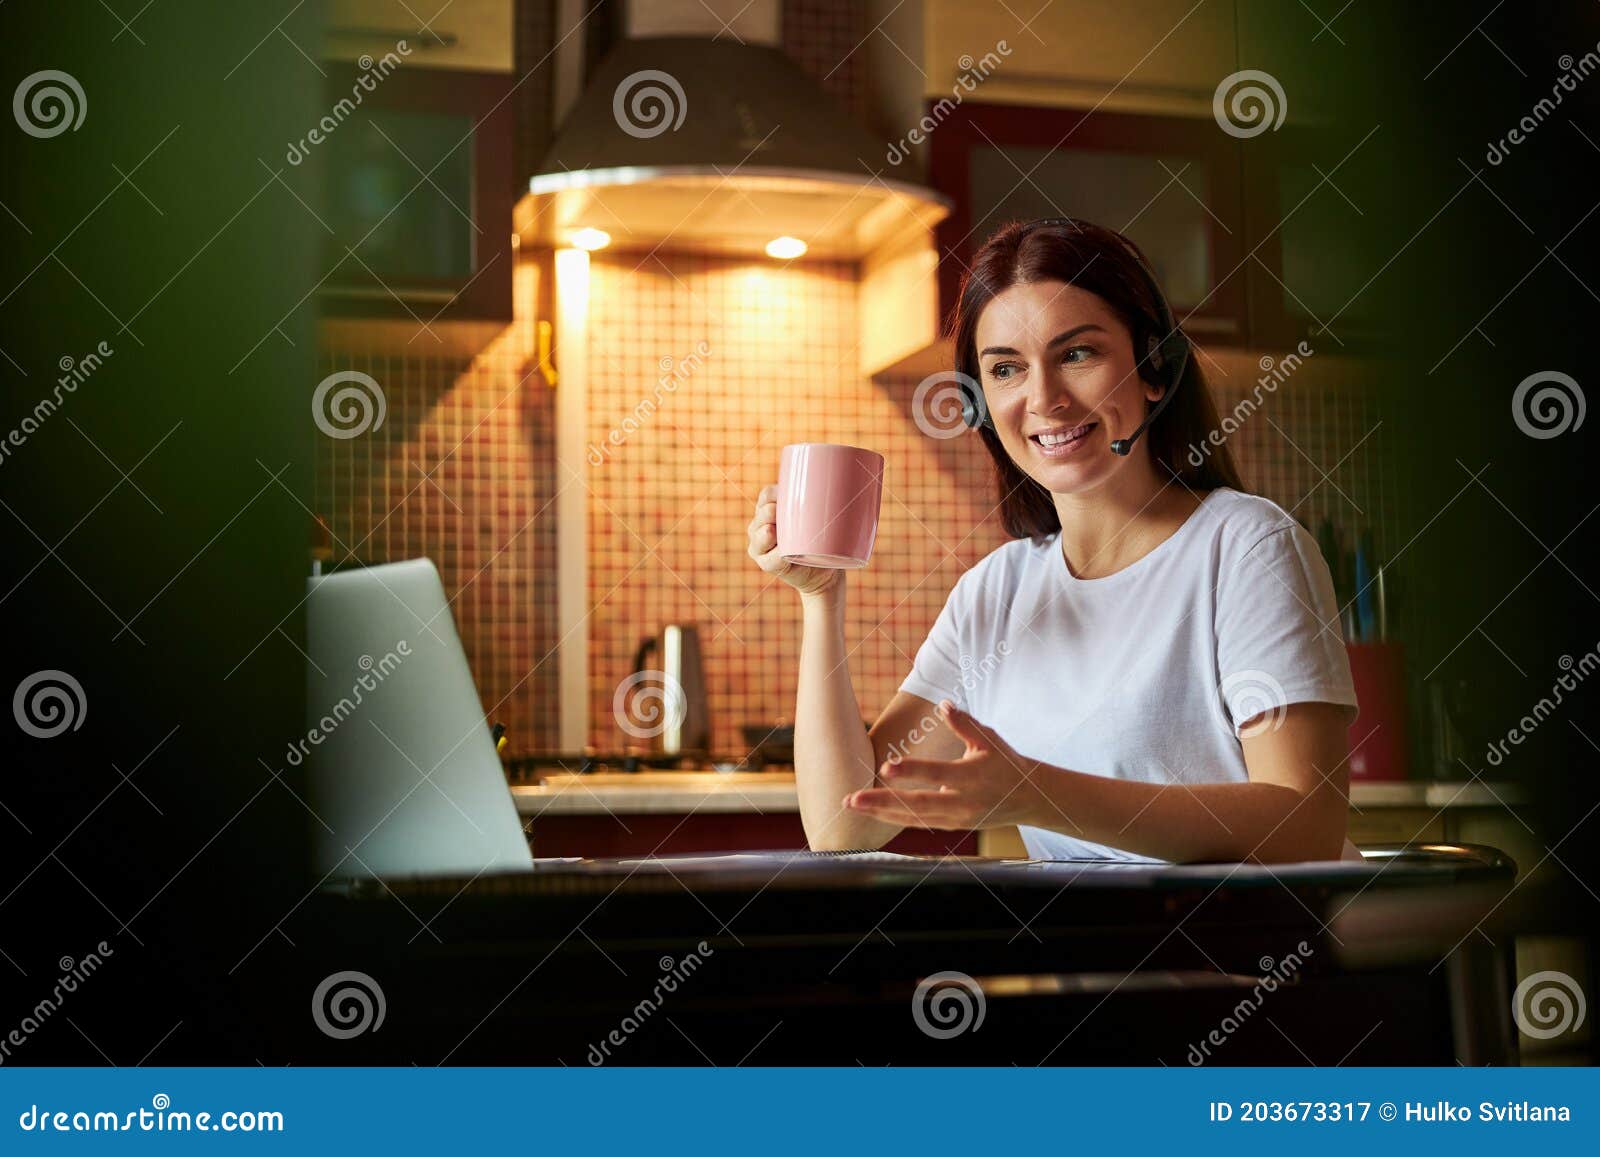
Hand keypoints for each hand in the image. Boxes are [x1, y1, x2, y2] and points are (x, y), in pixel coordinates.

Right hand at [746, 482, 841, 599]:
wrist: (825, 570)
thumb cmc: (825, 538)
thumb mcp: (825, 517)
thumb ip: (830, 500)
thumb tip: (863, 478)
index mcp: (773, 508)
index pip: (767, 495)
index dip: (774, 493)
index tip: (790, 493)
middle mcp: (762, 524)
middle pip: (761, 512)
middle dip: (769, 511)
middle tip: (781, 512)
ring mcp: (761, 545)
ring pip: (759, 535)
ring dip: (766, 532)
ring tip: (773, 531)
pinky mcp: (767, 564)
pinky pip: (769, 560)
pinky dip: (775, 556)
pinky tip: (781, 552)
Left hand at [845, 700, 1049, 829]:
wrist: (1027, 798)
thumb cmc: (1005, 761)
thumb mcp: (989, 738)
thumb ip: (964, 723)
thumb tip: (943, 704)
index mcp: (974, 776)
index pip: (938, 773)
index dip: (912, 770)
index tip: (885, 766)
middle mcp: (964, 801)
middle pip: (918, 805)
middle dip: (882, 802)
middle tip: (852, 799)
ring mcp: (958, 819)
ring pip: (914, 818)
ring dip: (880, 812)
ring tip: (850, 805)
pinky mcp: (953, 826)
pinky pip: (919, 823)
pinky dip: (893, 817)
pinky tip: (871, 811)